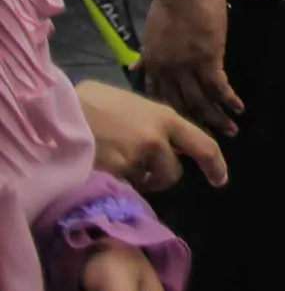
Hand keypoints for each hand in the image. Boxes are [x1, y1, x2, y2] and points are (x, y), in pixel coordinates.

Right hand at [77, 81, 227, 191]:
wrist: (58, 113)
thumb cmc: (91, 102)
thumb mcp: (131, 105)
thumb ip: (151, 122)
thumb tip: (159, 137)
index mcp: (166, 118)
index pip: (203, 145)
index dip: (215, 165)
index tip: (220, 180)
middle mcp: (157, 140)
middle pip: (173, 173)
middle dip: (160, 177)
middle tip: (142, 172)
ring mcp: (137, 158)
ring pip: (146, 182)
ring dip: (135, 180)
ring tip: (114, 162)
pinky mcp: (116, 174)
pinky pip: (124, 188)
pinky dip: (116, 184)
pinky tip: (100, 168)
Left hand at [138, 0, 240, 136]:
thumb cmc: (169, 4)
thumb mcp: (151, 33)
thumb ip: (147, 54)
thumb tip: (135, 68)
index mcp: (153, 64)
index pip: (158, 97)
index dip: (169, 115)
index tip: (179, 129)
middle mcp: (167, 71)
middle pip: (180, 105)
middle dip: (195, 124)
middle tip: (208, 140)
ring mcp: (186, 66)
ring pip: (200, 100)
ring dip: (216, 118)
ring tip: (230, 130)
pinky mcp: (208, 58)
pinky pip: (218, 86)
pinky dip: (229, 99)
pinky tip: (239, 108)